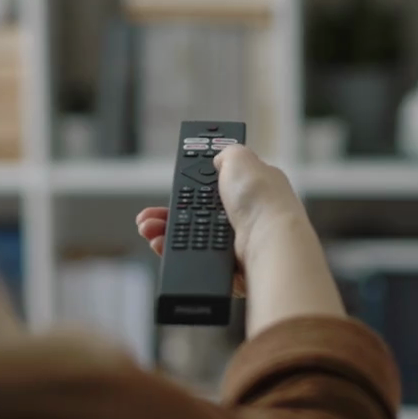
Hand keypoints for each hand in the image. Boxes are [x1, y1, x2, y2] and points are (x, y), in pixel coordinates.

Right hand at [134, 145, 305, 290]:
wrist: (269, 242)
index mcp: (252, 188)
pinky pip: (196, 258)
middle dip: (170, 212)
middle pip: (198, 212)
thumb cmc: (262, 199)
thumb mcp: (241, 157)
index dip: (193, 183)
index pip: (217, 183)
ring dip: (166, 232)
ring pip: (192, 237)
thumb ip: (227, 153)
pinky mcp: (230, 265)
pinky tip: (161, 244)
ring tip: (148, 229)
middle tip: (150, 215)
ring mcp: (237, 241)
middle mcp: (246, 215)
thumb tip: (220, 158)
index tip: (174, 183)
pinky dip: (176, 252)